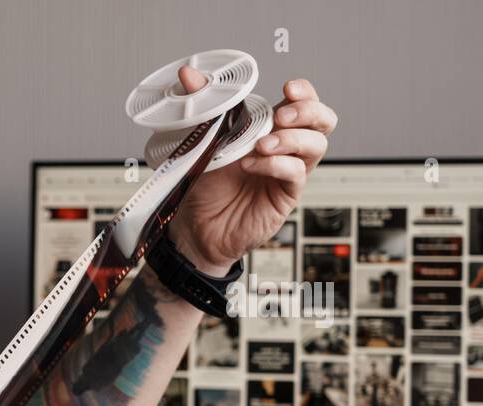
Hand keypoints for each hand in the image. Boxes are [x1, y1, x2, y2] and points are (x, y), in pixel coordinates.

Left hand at [165, 68, 337, 273]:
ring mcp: (289, 171)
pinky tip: (252, 165)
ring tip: (262, 145)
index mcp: (270, 128)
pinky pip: (295, 173)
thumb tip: (189, 73)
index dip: (304, 92)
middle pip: (322, 120)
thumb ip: (200, 104)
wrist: (196, 225)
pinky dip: (275, 165)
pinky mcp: (286, 195)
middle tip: (281, 116)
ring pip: (316, 145)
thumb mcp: (199, 139)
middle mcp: (285, 148)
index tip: (288, 87)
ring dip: (291, 139)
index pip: (303, 102)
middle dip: (307, 111)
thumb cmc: (204, 184)